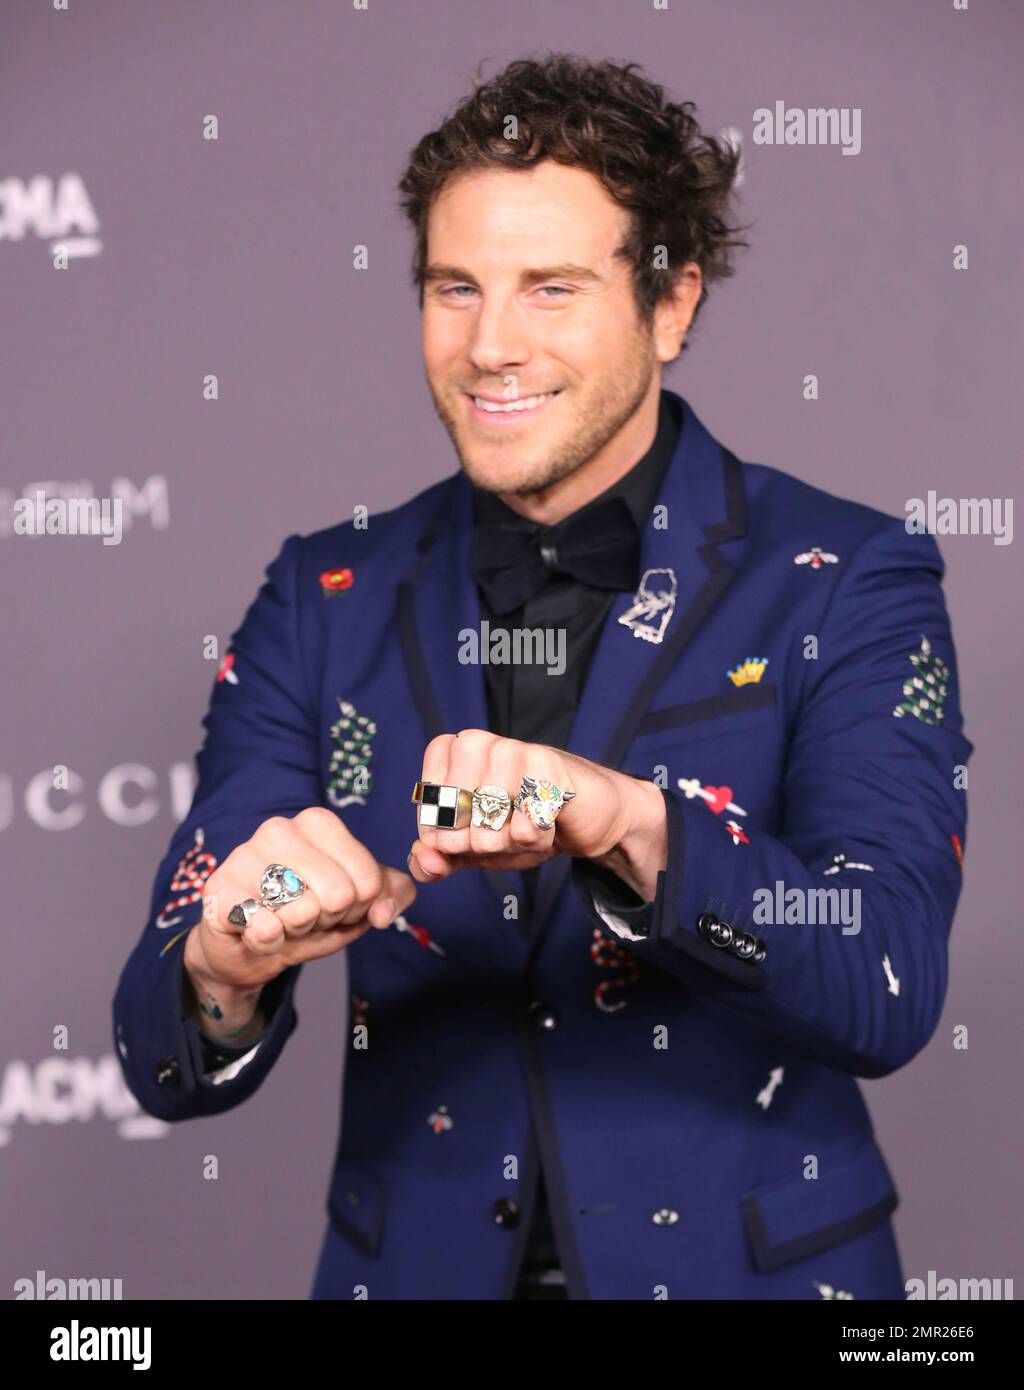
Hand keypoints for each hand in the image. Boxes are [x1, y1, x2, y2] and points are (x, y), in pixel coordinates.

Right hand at [186, 807, 416, 993]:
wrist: (247, 946)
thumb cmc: (306, 912)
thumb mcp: (359, 902)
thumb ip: (391, 894)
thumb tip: (381, 912)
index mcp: (318, 822)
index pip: (368, 879)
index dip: (360, 907)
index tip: (338, 904)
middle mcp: (280, 829)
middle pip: (340, 895)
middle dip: (330, 919)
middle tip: (308, 915)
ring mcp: (244, 857)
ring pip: (303, 911)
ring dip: (299, 931)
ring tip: (284, 920)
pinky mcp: (219, 892)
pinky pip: (266, 929)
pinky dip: (270, 944)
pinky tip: (260, 932)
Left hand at [407, 730, 666, 898]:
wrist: (584, 819)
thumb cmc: (522, 824)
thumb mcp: (473, 849)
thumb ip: (436, 861)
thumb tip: (423, 861)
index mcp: (449, 754)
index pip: (428, 806)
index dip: (447, 833)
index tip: (472, 832)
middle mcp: (475, 742)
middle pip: (456, 815)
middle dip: (480, 842)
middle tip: (505, 834)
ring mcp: (510, 747)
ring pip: (489, 816)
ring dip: (510, 840)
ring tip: (528, 827)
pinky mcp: (546, 761)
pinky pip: (525, 818)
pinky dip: (536, 836)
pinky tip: (547, 824)